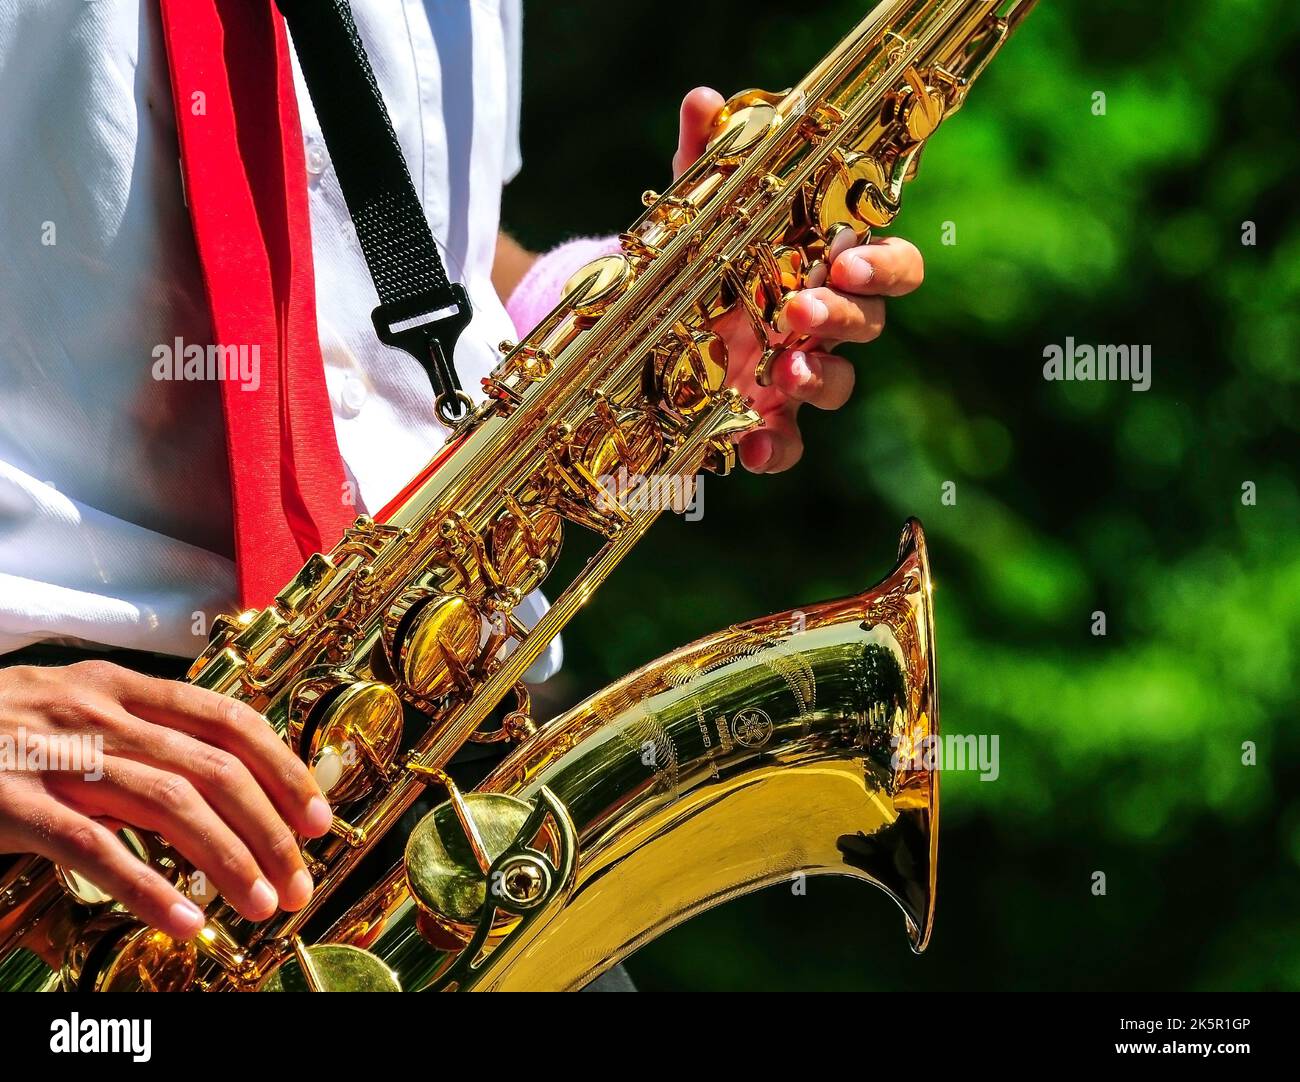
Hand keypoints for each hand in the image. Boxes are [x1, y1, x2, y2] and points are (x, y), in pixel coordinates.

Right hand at [0, 661, 332, 938]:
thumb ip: (145, 734)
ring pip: (170, 804)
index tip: (319, 816)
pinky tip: (185, 919)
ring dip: (228, 859)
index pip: (229, 719)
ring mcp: (55, 756)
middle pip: (214, 767)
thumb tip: (229, 781)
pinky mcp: (11, 803)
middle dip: (271, 828)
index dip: (284, 768)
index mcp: (121, 686)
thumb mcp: (76, 710)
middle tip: (300, 880)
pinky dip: (146, 887)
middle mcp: (98, 713)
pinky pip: (94, 848)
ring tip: (261, 904)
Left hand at [674, 87, 924, 472]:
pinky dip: (775, 451)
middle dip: (844, 317)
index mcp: (824, 269)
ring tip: (788, 371)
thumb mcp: (699, 214)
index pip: (888, 267)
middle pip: (869, 325)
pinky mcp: (766, 421)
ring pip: (840, 385)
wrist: (649, 327)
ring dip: (822, 378)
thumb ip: (708, 162)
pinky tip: (750, 448)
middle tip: (802, 311)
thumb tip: (703, 99)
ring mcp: (797, 375)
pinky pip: (790, 446)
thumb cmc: (700, 263)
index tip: (850, 261)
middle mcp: (822, 324)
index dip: (884, 266)